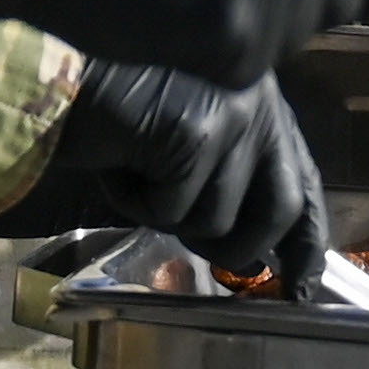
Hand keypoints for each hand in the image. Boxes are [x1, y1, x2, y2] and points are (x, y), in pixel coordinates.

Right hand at [7, 65, 328, 281]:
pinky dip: (136, 203)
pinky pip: (172, 210)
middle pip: (280, 209)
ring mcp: (232, 117)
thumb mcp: (185, 157)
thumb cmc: (118, 121)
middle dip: (238, 246)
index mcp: (263, 109)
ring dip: (168, 218)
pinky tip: (118, 162)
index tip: (303, 285)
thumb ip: (227, 195)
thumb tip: (252, 263)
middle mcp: (259, 107)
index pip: (303, 184)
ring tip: (137, 173)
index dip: (306, 241)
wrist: (63, 83)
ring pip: (218, 220)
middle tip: (198, 252)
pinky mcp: (197, 133)